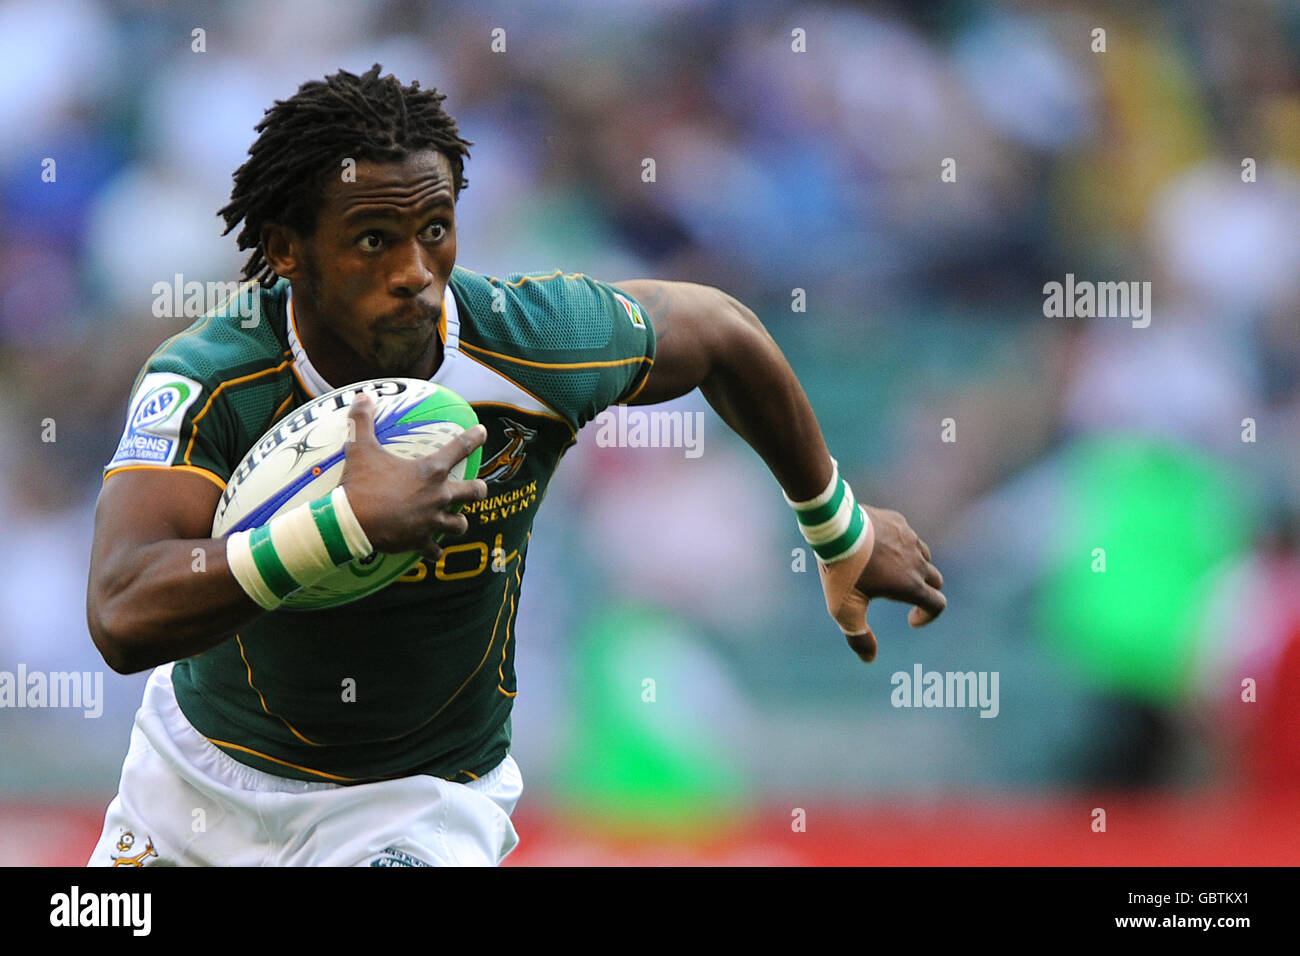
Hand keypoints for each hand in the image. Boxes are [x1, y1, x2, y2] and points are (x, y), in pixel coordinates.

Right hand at [340, 392, 488, 560]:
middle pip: (475, 492)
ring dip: (458, 521)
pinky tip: (431, 549)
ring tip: (453, 520)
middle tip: (477, 488)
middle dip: (478, 489)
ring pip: (460, 524)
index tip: (482, 432)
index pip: (460, 448)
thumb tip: (362, 395)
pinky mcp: (421, 542)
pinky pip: (435, 550)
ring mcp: (433, 522)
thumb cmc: (360, 484)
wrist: (351, 523)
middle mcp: (440, 496)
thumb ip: (363, 421)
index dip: (474, 437)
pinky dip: (433, 550)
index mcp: (431, 471)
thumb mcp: (361, 449)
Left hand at [818, 505, 944, 662]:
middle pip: (935, 580)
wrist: (835, 527)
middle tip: (898, 596)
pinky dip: (902, 547)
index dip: (928, 617)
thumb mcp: (845, 609)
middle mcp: (916, 561)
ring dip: (915, 568)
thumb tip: (869, 659)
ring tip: (889, 573)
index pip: (938, 604)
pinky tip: (880, 550)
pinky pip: (908, 537)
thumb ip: (858, 636)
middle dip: (923, 592)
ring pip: (924, 557)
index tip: (910, 620)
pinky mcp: (898, 521)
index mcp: (910, 584)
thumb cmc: (842, 569)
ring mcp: (909, 538)